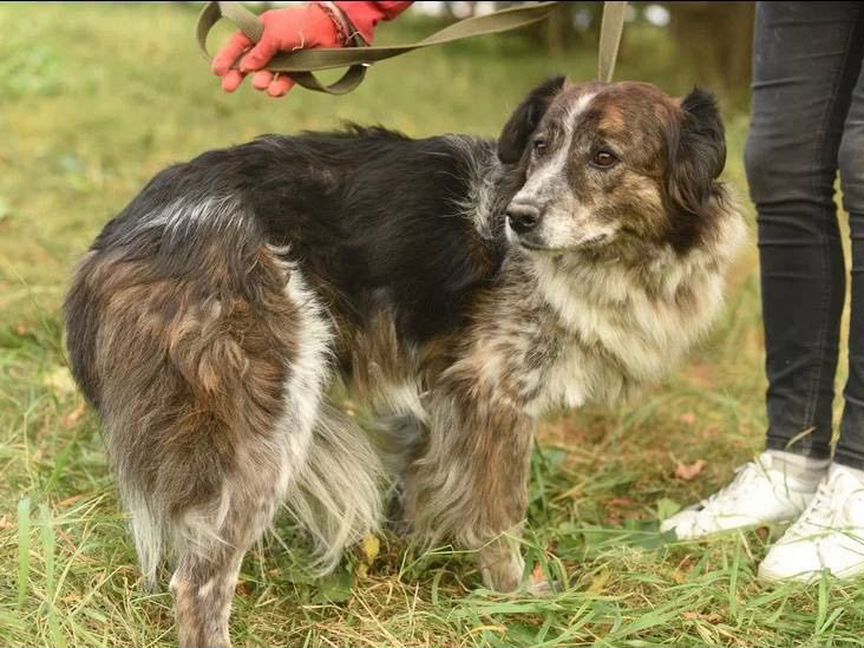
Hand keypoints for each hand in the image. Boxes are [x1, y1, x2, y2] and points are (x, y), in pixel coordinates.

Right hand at [212, 4, 344, 97]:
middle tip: (228, 88)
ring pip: (266, 74)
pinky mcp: (296, 69)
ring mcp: (282, 58)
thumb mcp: (273, 35)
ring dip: (261, 80)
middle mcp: (269, 45)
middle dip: (238, 75)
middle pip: (249, 63)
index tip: (217, 71)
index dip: (227, 57)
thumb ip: (259, 53)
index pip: (238, 45)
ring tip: (260, 85)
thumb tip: (245, 68)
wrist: (327, 29)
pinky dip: (279, 86)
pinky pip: (284, 81)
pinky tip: (275, 91)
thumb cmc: (297, 25)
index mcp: (259, 30)